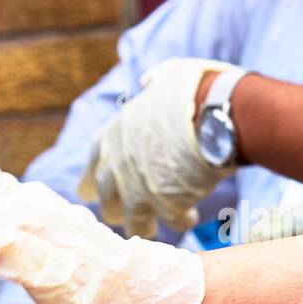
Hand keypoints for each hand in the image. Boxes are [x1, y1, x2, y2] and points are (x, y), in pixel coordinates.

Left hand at [76, 57, 239, 237]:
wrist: (214, 113)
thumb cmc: (194, 90)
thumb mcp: (168, 75)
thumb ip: (154, 83)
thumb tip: (149, 81)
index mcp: (114, 135)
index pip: (94, 163)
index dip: (92, 179)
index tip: (88, 193)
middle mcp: (119, 165)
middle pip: (108, 199)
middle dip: (115, 208)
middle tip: (123, 215)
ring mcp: (140, 188)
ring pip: (134, 220)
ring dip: (145, 225)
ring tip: (154, 228)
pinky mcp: (165, 204)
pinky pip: (171, 223)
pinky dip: (181, 221)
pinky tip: (190, 217)